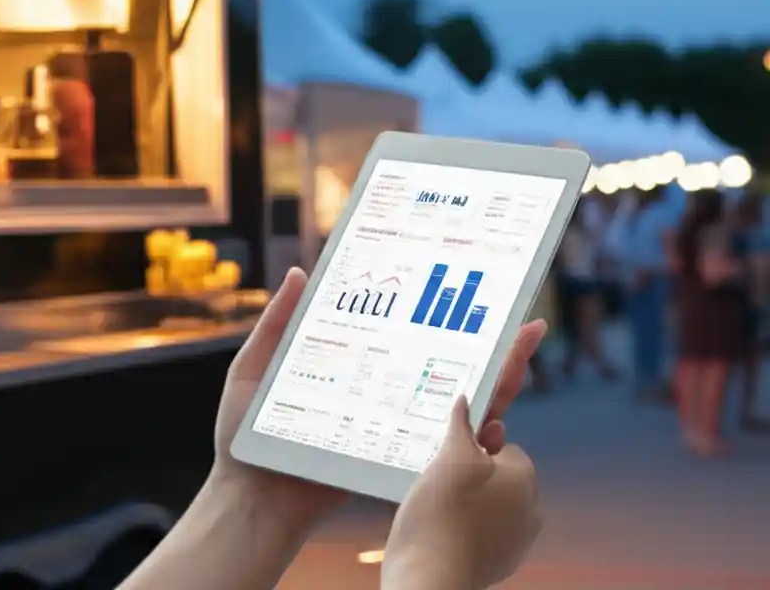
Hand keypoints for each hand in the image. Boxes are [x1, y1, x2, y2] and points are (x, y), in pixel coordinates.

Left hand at [210, 267, 547, 532]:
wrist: (249, 498)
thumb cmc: (244, 435)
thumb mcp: (253, 369)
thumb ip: (276, 325)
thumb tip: (298, 273)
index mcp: (355, 369)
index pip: (405, 337)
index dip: (440, 315)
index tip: (474, 287)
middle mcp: (381, 396)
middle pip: (445, 367)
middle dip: (492, 347)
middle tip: (526, 324)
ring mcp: (391, 430)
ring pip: (456, 406)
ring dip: (497, 384)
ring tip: (522, 358)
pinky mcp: (393, 460)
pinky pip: (441, 447)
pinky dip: (474, 434)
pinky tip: (496, 416)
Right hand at [381, 397, 541, 589]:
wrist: (431, 575)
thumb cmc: (440, 511)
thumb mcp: (447, 457)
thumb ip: (461, 426)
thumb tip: (466, 400)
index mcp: (524, 476)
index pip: (503, 447)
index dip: (474, 448)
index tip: (449, 458)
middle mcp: (531, 507)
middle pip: (500, 477)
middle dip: (474, 476)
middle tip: (441, 482)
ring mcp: (520, 540)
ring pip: (493, 506)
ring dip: (472, 503)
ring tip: (440, 509)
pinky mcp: (503, 562)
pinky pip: (488, 534)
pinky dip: (470, 530)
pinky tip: (445, 532)